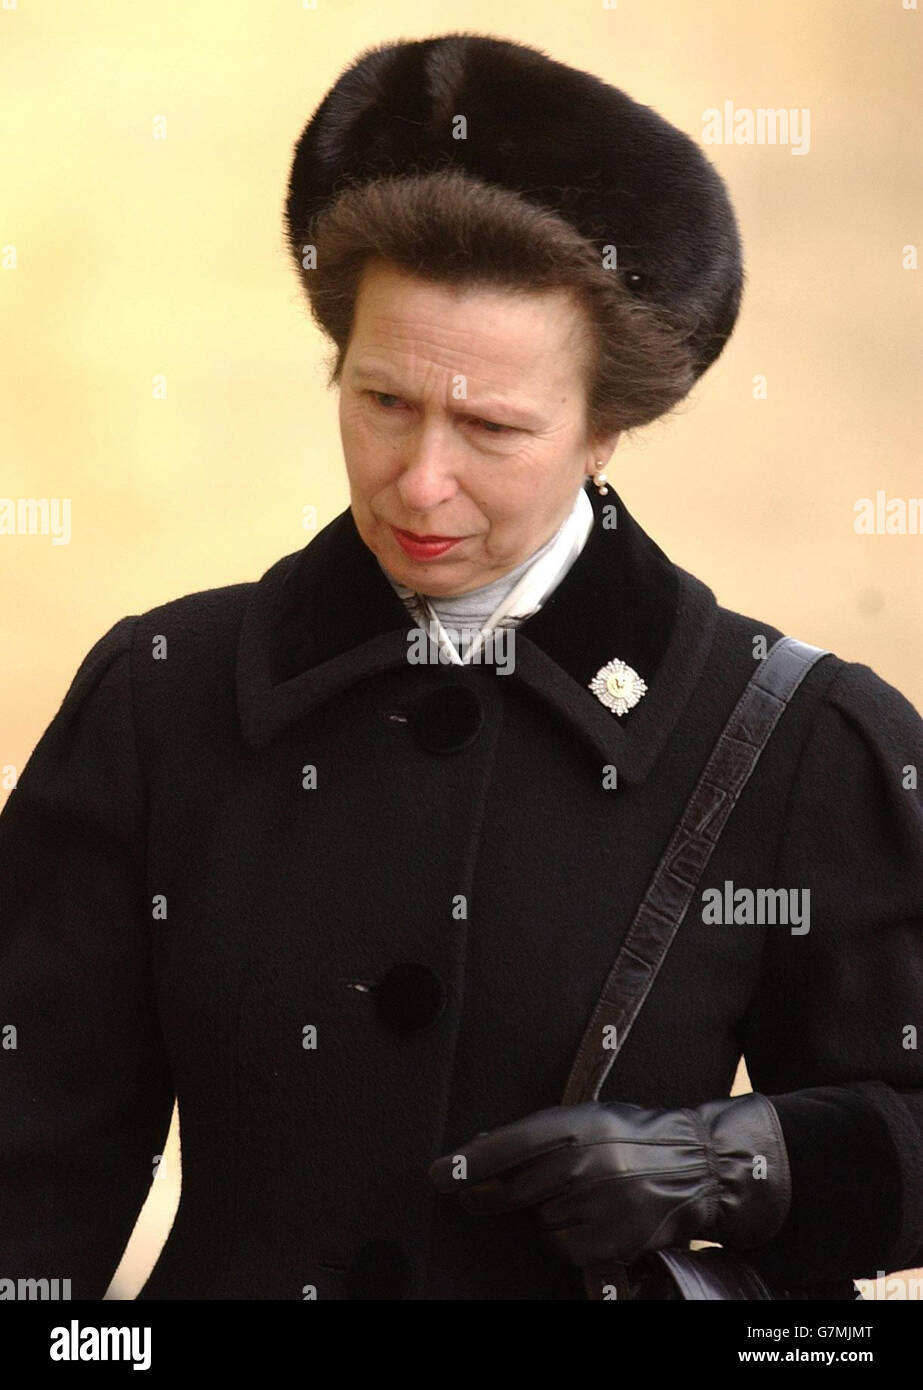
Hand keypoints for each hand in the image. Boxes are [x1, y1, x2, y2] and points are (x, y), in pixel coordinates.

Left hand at [427, 1094, 791, 1268]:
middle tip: (470, 1196)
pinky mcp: (610, 1242)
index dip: (468, 1164)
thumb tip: (476, 1150)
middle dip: (484, 1195)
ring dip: (544, 1216)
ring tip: (579, 1197)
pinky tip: (593, 1220)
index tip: (436, 1175)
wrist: (695, 1165)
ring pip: (538, 1223)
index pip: (507, 1146)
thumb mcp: (587, 1118)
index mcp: (576, 1125)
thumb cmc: (631, 1136)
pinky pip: (565, 1248)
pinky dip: (570, 1240)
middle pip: (510, 1192)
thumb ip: (537, 1135)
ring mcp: (597, 1205)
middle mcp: (584, 1164)